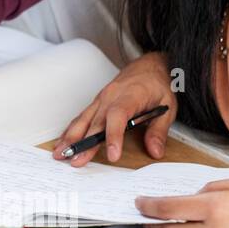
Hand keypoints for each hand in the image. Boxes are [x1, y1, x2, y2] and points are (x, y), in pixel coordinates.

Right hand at [51, 51, 176, 164]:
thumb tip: (155, 151)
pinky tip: (64, 141)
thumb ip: (159, 130)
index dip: (113, 136)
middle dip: (84, 143)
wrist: (148, 66)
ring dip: (71, 137)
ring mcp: (101, 99)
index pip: (118, 116)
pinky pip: (82, 116)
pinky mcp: (97, 102)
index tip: (113, 155)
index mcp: (130, 95)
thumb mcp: (167, 106)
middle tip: (76, 160)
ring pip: (83, 119)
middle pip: (95, 122)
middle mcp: (111, 96)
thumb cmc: (156, 84)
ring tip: (61, 153)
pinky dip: (71, 130)